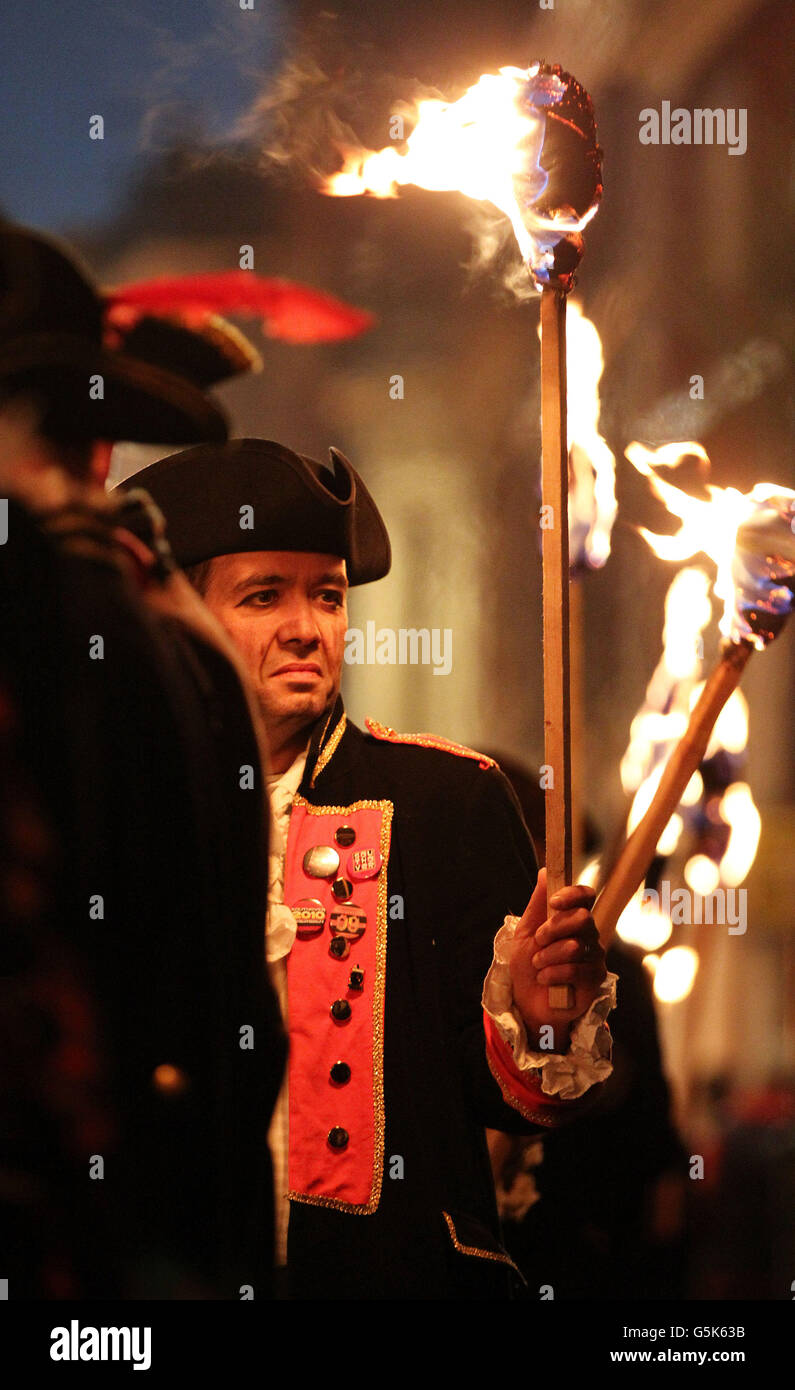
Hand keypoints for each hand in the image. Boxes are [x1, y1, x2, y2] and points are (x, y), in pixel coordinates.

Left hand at [509, 868, 605, 1048]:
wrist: (527, 1001)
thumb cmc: (527, 965)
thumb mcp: (525, 931)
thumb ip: (538, 903)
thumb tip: (546, 870)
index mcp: (572, 919)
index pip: (586, 897)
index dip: (573, 894)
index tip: (555, 901)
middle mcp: (588, 935)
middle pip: (582, 918)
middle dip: (554, 928)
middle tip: (539, 941)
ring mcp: (594, 957)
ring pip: (576, 945)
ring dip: (548, 956)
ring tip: (539, 965)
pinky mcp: (595, 980)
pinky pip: (576, 969)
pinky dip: (553, 974)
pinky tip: (545, 979)